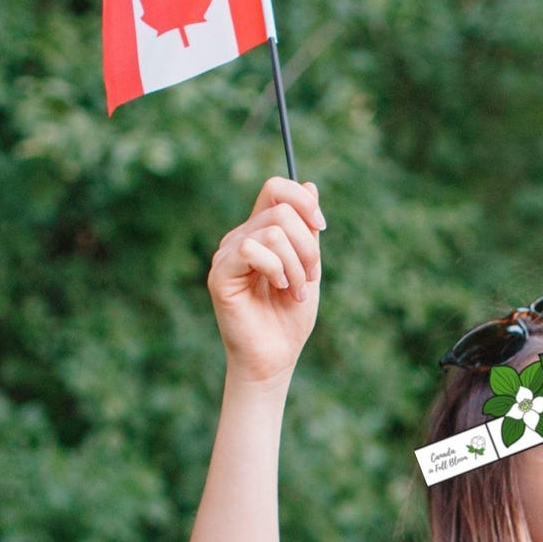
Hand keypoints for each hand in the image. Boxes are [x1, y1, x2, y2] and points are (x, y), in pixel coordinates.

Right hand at [207, 177, 325, 384]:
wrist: (276, 355)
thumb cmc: (290, 317)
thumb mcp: (309, 268)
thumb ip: (308, 231)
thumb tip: (310, 185)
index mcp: (262, 232)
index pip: (276, 188)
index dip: (303, 200)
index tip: (321, 227)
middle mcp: (241, 236)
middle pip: (282, 210)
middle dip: (308, 246)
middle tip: (309, 278)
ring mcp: (228, 253)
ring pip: (274, 231)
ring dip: (297, 265)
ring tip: (295, 291)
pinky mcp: (221, 273)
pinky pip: (251, 249)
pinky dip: (276, 268)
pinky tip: (279, 288)